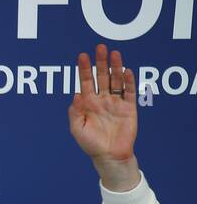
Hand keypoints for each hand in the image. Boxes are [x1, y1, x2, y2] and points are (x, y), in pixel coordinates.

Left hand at [68, 44, 139, 191]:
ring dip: (115, 67)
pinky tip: (126, 71)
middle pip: (102, 76)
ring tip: (114, 53)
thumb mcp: (77, 129)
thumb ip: (75, 113)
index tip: (82, 56)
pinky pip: (129, 92)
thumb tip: (76, 94)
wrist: (109, 156)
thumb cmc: (90, 144)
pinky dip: (128, 81)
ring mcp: (116, 102)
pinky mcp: (129, 108)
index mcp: (88, 103)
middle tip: (100, 47)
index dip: (84, 69)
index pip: (86, 82)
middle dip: (100, 62)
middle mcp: (102, 100)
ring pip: (116, 80)